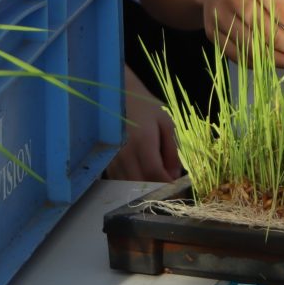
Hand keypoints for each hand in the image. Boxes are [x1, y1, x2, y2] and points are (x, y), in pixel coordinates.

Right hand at [105, 65, 181, 182]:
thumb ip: (172, 150)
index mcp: (142, 141)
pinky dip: (131, 185)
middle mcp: (124, 152)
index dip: (167, 186)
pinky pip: (118, 181)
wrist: (116, 93)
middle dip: (156, 191)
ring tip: (156, 185)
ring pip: (128, 186)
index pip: (155, 174)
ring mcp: (112, 158)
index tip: (177, 189)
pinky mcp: (105, 160)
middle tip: (169, 190)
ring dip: (143, 190)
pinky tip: (141, 178)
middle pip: (140, 185)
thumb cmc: (144, 106)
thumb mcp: (165, 123)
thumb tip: (175, 175)